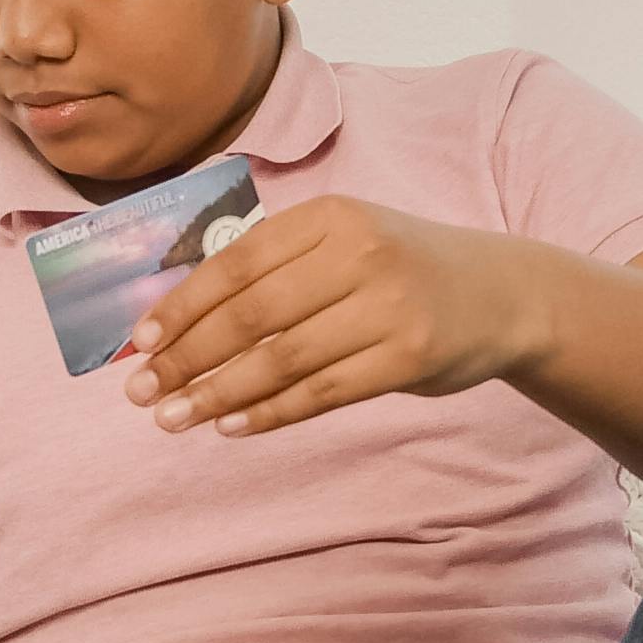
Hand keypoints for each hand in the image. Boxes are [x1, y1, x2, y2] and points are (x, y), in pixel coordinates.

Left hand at [126, 198, 520, 436]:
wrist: (503, 294)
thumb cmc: (402, 269)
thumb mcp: (346, 241)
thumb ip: (277, 268)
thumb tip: (181, 320)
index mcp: (331, 217)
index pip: (236, 262)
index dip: (182, 305)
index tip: (139, 342)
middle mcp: (360, 255)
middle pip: (251, 314)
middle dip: (186, 356)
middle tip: (142, 391)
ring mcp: (388, 308)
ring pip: (282, 358)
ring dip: (218, 393)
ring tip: (173, 418)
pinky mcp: (409, 358)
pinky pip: (322, 392)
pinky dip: (270, 412)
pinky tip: (232, 425)